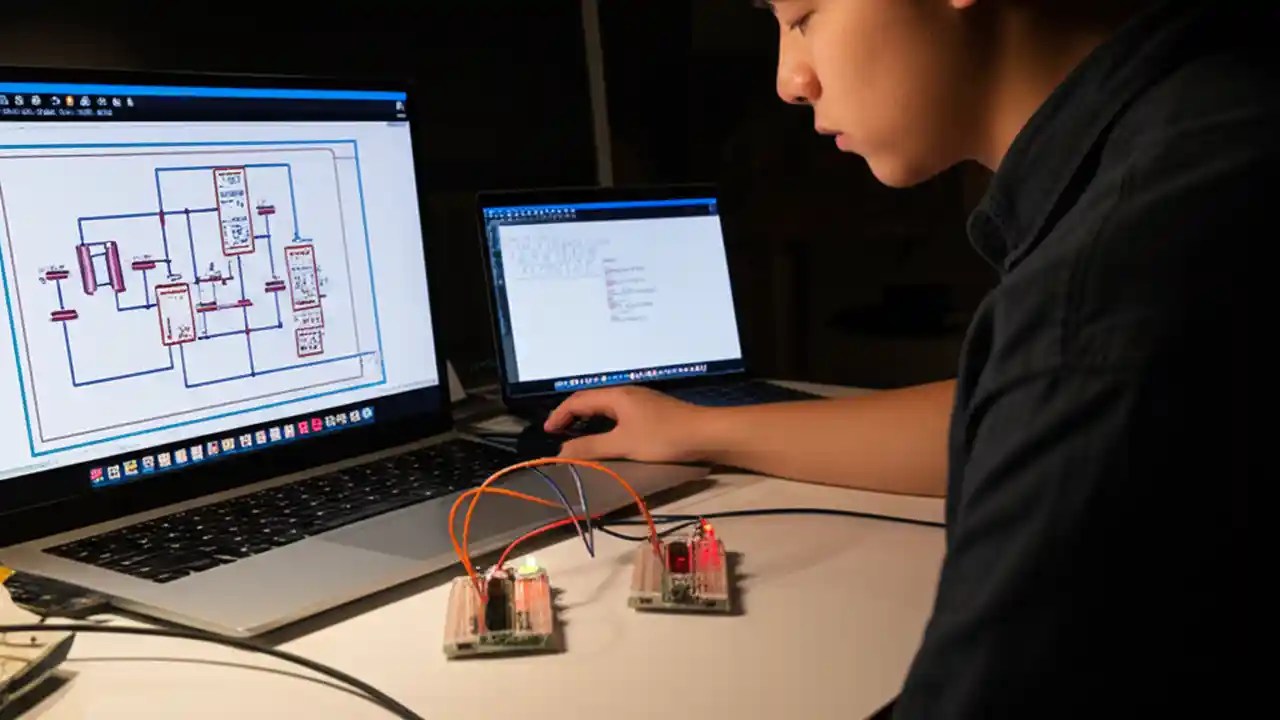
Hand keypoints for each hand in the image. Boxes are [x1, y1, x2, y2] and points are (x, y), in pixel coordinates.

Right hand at [544, 386, 710, 462]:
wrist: (706, 433)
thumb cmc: (663, 437)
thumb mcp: (623, 445)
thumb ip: (591, 448)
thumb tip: (560, 451)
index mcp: (616, 396)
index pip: (578, 400)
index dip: (559, 414)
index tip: (548, 431)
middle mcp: (626, 393)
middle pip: (592, 400)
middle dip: (572, 415)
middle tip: (559, 433)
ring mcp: (641, 401)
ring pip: (607, 407)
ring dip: (589, 420)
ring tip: (579, 436)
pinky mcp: (653, 412)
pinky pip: (619, 413)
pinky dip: (605, 423)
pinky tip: (610, 437)